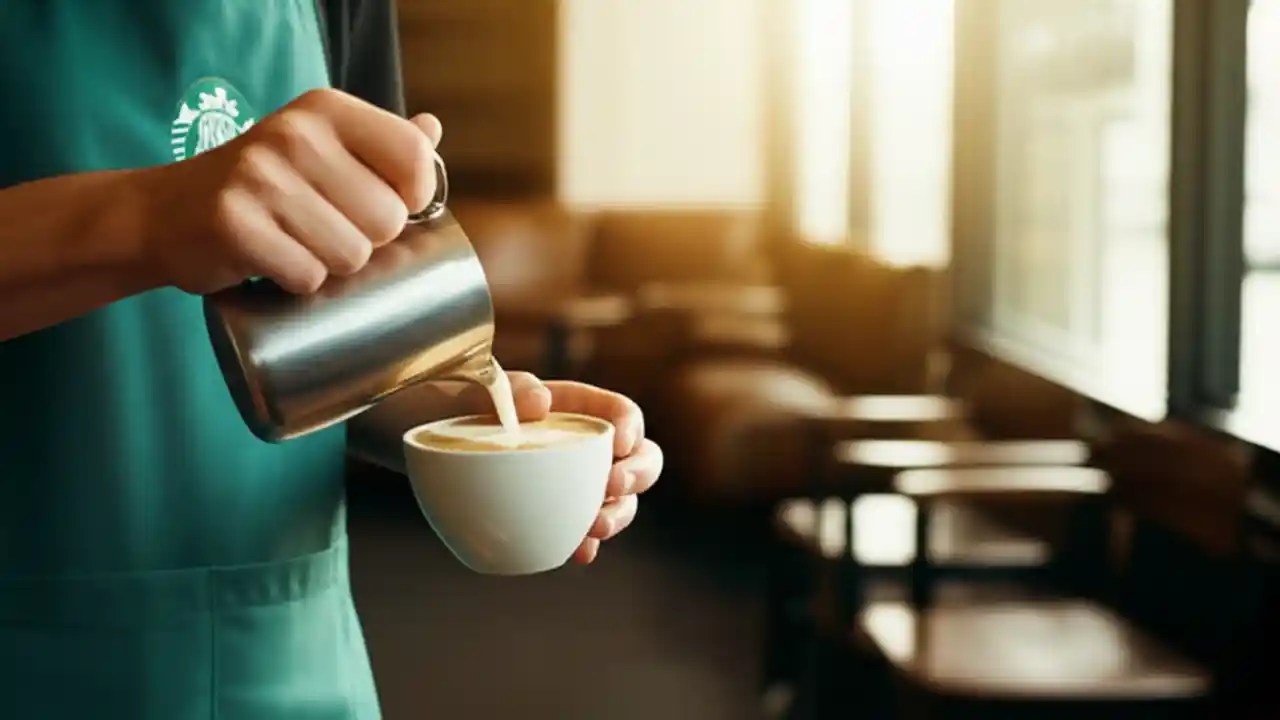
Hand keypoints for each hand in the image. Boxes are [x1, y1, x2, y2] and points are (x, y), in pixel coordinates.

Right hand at [141, 88, 442, 294]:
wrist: (164, 211)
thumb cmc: (261, 186)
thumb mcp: (317, 147)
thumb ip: (378, 141)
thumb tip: (432, 130)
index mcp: (327, 110)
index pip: (413, 156)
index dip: (416, 198)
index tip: (390, 208)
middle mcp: (295, 133)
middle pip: (388, 220)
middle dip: (368, 242)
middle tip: (326, 231)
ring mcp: (261, 177)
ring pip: (352, 255)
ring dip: (332, 266)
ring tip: (298, 246)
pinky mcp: (235, 224)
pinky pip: (308, 277)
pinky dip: (297, 283)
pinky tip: (274, 263)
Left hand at [448, 372, 662, 563]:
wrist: (418, 438)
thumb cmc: (452, 402)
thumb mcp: (476, 386)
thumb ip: (508, 388)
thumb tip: (541, 403)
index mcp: (575, 407)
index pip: (621, 413)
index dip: (630, 426)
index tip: (616, 444)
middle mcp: (582, 446)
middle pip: (638, 459)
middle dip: (636, 475)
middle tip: (611, 487)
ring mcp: (571, 483)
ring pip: (618, 500)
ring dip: (617, 516)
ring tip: (594, 528)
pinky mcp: (552, 513)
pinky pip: (582, 531)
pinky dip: (586, 544)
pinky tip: (578, 552)